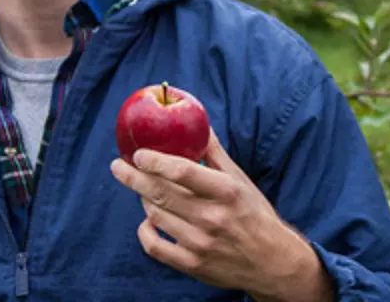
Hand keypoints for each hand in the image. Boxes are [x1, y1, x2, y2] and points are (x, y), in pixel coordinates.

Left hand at [109, 129, 333, 301]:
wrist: (271, 262)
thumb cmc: (254, 214)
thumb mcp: (240, 181)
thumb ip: (215, 154)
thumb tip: (198, 125)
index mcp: (227, 192)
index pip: (183, 172)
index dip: (155, 161)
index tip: (138, 153)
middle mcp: (213, 218)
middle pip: (161, 193)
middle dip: (134, 177)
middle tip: (117, 166)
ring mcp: (200, 244)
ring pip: (156, 216)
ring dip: (144, 199)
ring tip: (143, 189)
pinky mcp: (192, 265)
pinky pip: (154, 246)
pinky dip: (145, 231)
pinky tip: (147, 220)